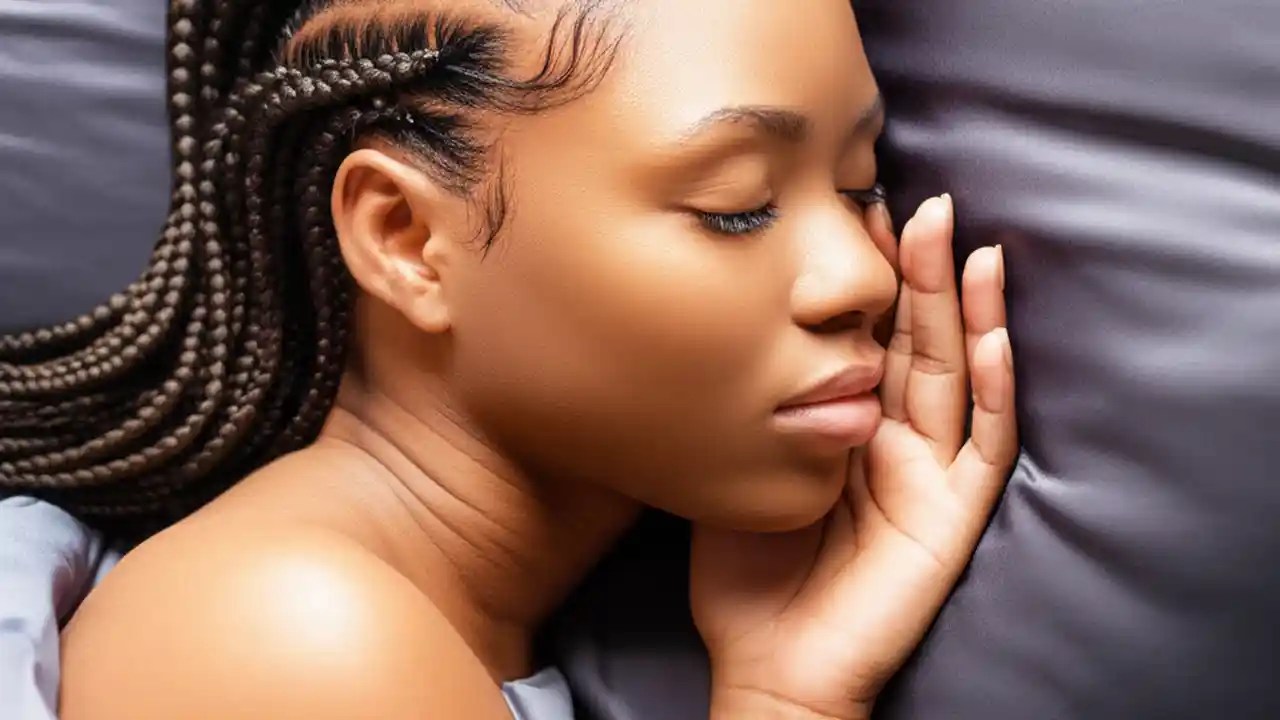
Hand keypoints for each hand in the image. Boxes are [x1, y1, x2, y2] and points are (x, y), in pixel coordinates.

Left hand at [692, 195, 1016, 719]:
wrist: (769, 660)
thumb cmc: (746, 570)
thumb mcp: (742, 465)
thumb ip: (761, 407)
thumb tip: (748, 329)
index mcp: (844, 423)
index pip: (866, 337)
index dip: (869, 281)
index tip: (859, 214)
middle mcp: (892, 438)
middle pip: (915, 340)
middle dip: (921, 271)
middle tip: (920, 201)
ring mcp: (928, 474)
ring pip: (953, 375)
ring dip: (965, 308)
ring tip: (965, 242)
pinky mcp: (951, 515)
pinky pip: (984, 445)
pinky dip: (993, 389)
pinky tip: (994, 335)